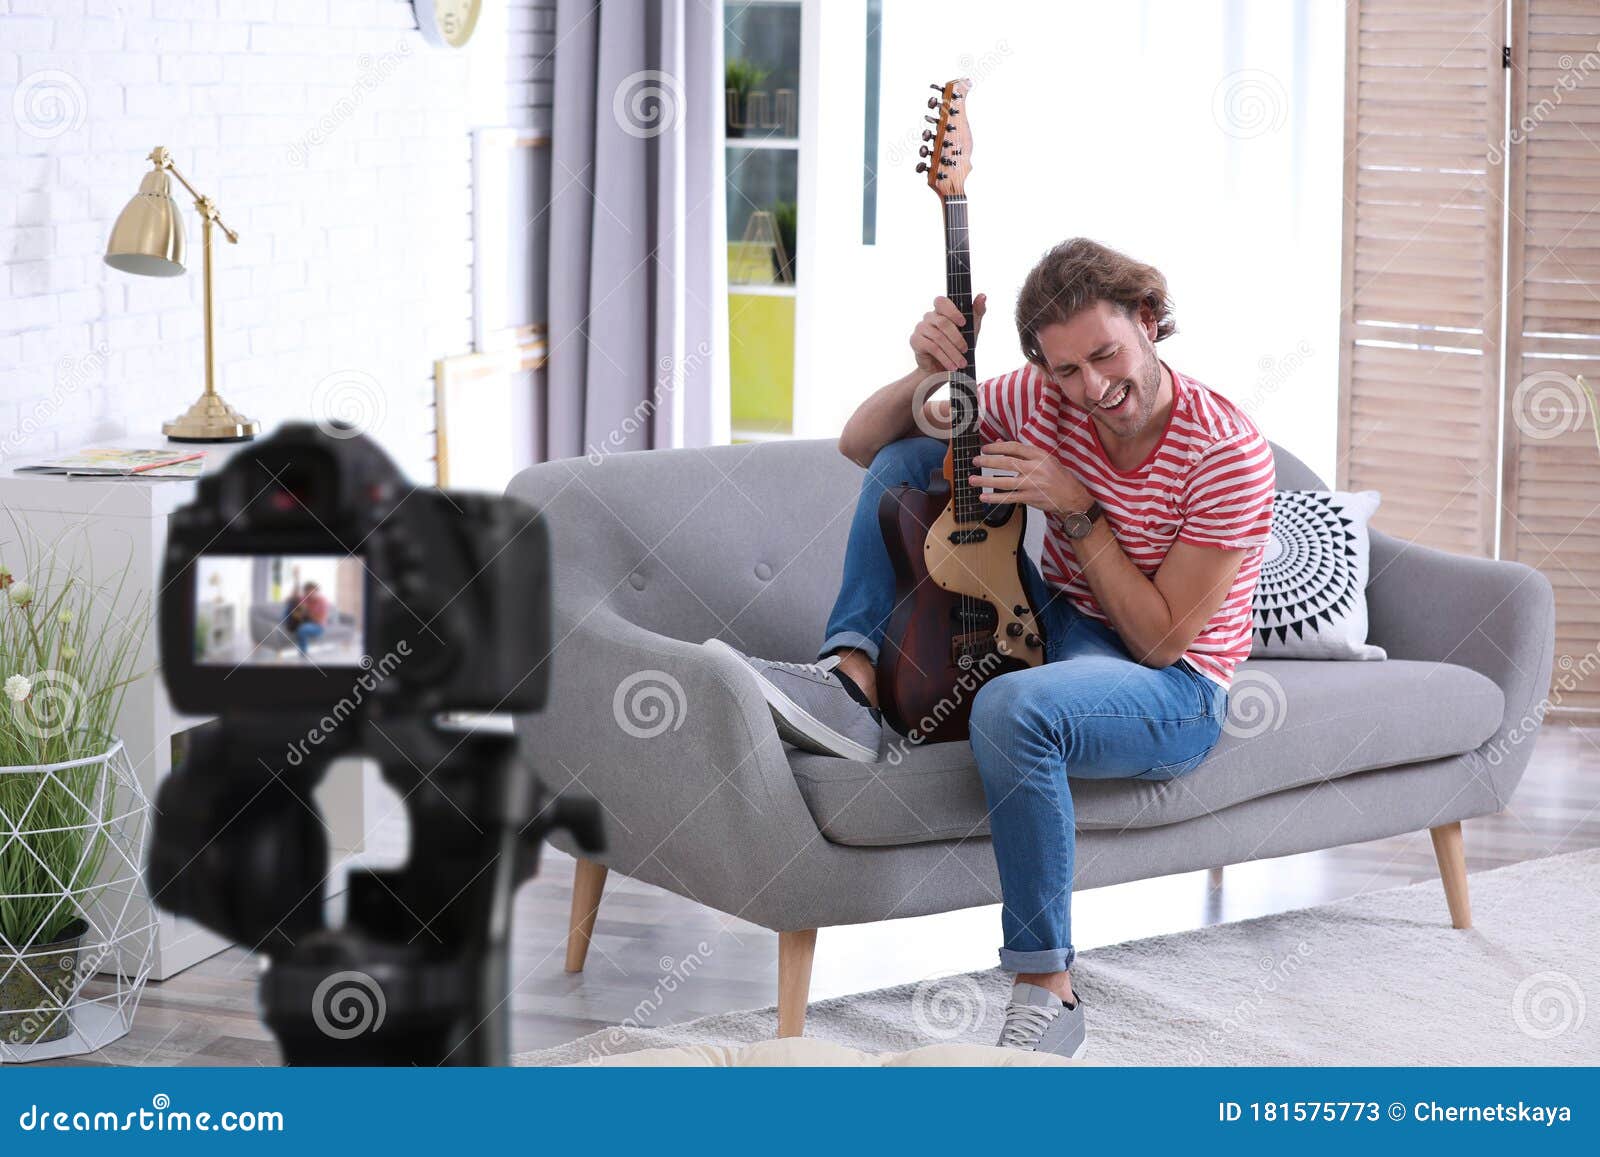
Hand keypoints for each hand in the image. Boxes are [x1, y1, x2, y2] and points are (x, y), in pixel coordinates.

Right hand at [910, 293, 986, 374]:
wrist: (942, 369)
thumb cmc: (957, 346)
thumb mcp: (971, 330)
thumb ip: (976, 312)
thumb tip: (983, 296)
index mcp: (941, 311)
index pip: (941, 302)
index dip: (952, 311)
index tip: (964, 323)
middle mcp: (929, 317)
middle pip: (943, 323)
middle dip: (957, 339)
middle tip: (965, 350)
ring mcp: (920, 328)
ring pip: (938, 337)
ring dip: (952, 352)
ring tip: (961, 363)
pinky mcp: (915, 341)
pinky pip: (931, 347)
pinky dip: (945, 358)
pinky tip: (952, 366)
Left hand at [970, 441, 1093, 516]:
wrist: (1072, 497)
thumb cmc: (1058, 477)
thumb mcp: (1045, 459)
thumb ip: (1022, 451)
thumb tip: (999, 441)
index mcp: (1040, 455)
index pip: (1014, 447)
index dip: (997, 447)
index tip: (985, 448)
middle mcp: (1036, 468)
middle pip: (1007, 463)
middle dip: (988, 462)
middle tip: (975, 461)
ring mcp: (1033, 484)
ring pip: (1004, 482)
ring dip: (986, 481)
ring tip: (972, 480)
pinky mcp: (1030, 498)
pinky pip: (1009, 498)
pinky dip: (995, 498)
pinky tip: (984, 497)